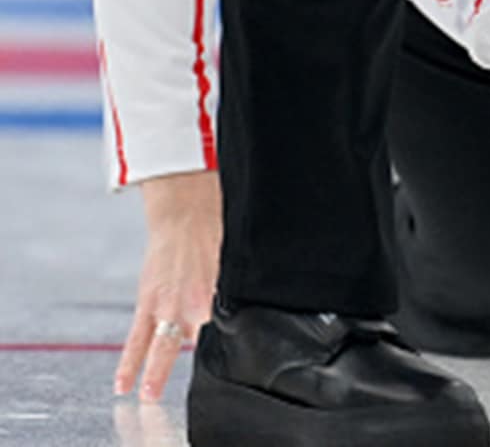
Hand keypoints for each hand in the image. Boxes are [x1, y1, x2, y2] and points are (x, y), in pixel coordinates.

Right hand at [115, 171, 219, 400]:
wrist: (186, 210)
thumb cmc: (218, 231)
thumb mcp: (238, 264)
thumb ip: (238, 291)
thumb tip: (247, 306)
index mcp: (224, 297)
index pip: (232, 333)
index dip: (236, 345)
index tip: (241, 360)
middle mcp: (197, 307)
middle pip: (200, 345)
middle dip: (202, 365)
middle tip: (198, 386)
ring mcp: (170, 307)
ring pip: (164, 350)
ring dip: (157, 376)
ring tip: (150, 397)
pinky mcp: (148, 303)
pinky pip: (136, 341)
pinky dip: (130, 363)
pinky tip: (124, 384)